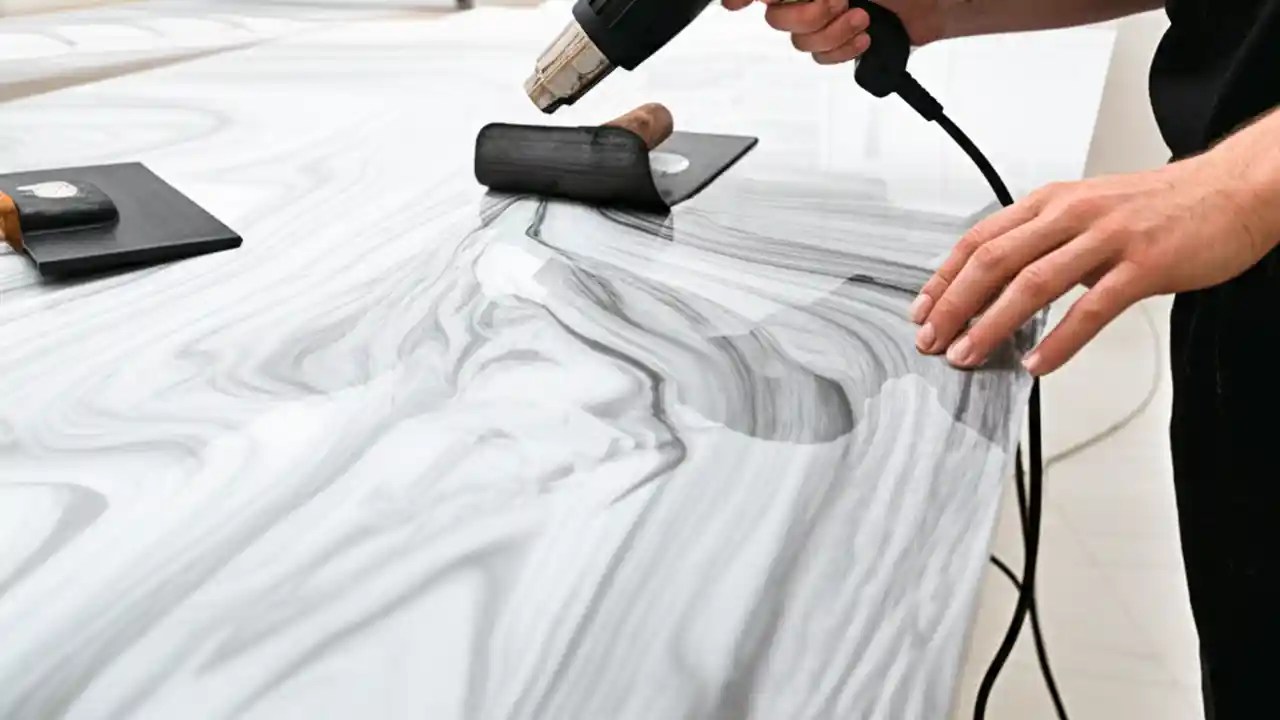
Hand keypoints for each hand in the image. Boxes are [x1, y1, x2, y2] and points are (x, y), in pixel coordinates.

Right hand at [720, 0, 949, 64]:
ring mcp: (821, 20)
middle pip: (776, 19)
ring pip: (800, 43)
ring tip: (863, 18)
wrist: (934, 4)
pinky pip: (821, 59)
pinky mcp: (837, 44)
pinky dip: (843, 50)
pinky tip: (864, 38)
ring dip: (834, 33)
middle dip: (809, 15)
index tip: (737, 4)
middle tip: (840, 1)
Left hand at [911, 150, 1279, 375]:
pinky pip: (1090, 309)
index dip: (944, 279)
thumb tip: (998, 283)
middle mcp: (1070, 215)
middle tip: (932, 340)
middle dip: (954, 306)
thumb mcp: (1086, 210)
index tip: (921, 311)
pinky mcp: (1142, 265)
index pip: (979, 240)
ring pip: (1032, 284)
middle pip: (993, 261)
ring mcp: (1106, 238)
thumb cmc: (1157, 205)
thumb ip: (1043, 240)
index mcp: (1051, 202)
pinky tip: (1037, 364)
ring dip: (993, 325)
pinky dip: (1058, 341)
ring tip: (969, 355)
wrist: (1231, 189)